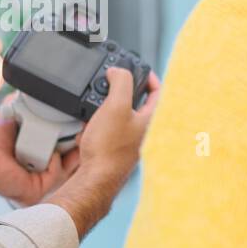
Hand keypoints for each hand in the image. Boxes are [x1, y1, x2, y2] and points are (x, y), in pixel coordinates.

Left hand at [0, 100, 79, 205]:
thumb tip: (40, 85)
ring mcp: (41, 181)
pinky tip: (51, 153)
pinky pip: (56, 175)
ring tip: (76, 136)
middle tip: (86, 129)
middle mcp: (43, 169)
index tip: (85, 123)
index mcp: (42, 154)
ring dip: (74, 152)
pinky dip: (57, 162)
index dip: (77, 135)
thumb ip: (30, 102)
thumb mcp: (17, 112)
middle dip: (81, 143)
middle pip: (73, 159)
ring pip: (68, 169)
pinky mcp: (36, 190)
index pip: (68, 148)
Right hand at [49, 67, 160, 237]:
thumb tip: (117, 71)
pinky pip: (107, 130)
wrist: (95, 178)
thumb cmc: (109, 149)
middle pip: (136, 102)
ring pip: (119, 115)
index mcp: (152, 119)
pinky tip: (87, 130)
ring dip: (104, 110)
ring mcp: (130, 141)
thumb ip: (120, 82)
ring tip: (95, 111)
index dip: (149, 77)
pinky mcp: (116, 149)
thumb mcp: (116, 105)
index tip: (137, 69)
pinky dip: (97, 126)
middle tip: (109, 86)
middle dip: (119, 93)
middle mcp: (144, 131)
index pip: (159, 91)